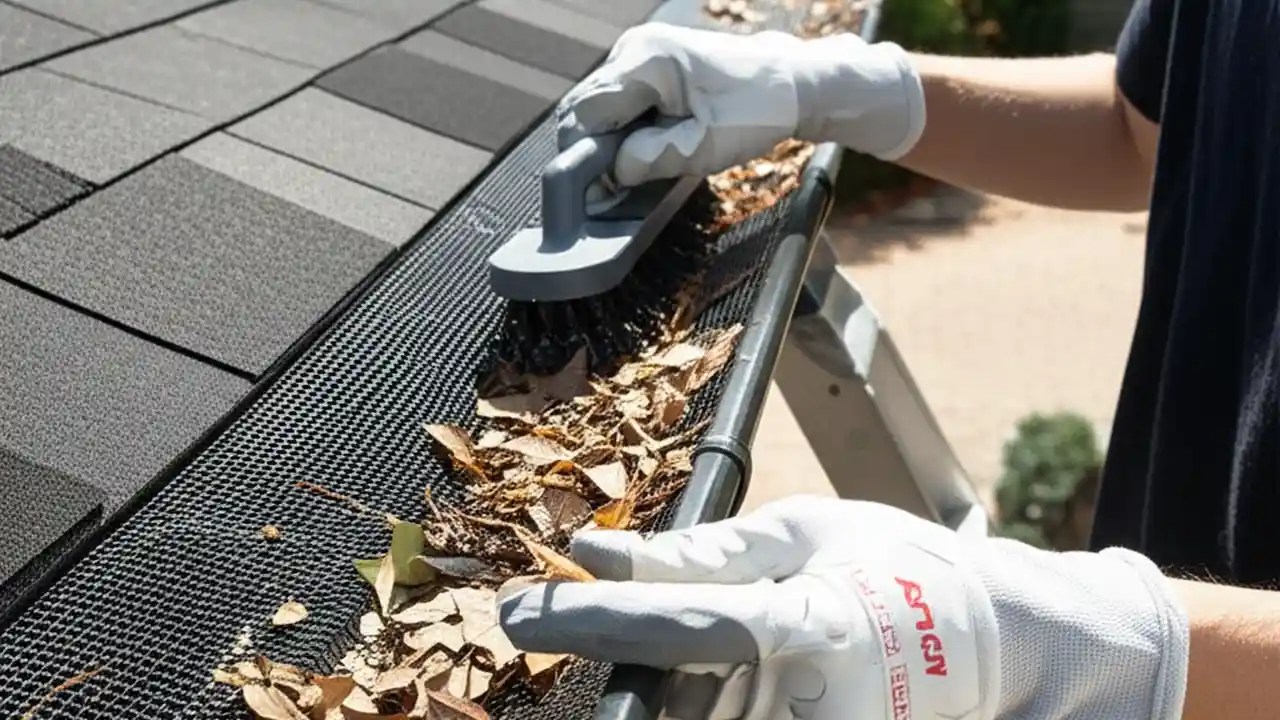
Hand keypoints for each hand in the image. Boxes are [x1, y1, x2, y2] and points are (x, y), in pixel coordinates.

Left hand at [498, 496, 1189, 719]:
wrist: (1003, 643)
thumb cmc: (901, 568)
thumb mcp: (804, 534)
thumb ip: (700, 553)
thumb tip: (598, 551)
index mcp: (810, 623)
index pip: (675, 623)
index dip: (586, 622)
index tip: (516, 614)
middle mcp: (816, 701)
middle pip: (674, 704)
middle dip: (626, 681)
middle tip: (582, 638)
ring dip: (668, 694)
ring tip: (697, 659)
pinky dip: (710, 703)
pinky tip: (712, 682)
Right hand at [555, 22, 925, 186]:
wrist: (792, 84)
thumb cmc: (756, 112)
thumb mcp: (700, 149)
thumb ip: (645, 162)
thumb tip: (603, 181)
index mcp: (646, 60)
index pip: (585, 113)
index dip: (586, 155)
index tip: (599, 189)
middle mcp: (634, 46)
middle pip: (584, 106)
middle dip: (595, 148)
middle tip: (620, 183)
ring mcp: (639, 49)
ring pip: (599, 103)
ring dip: (610, 138)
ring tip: (641, 162)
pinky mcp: (647, 59)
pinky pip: (618, 97)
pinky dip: (625, 125)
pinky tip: (649, 143)